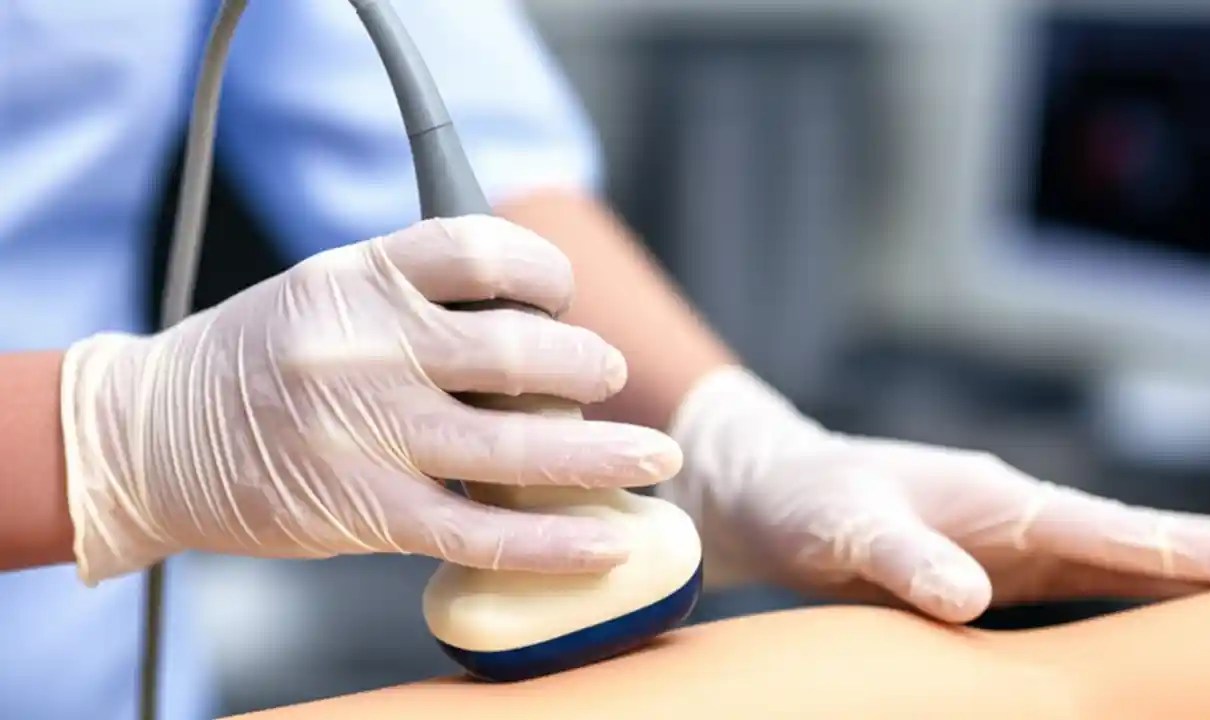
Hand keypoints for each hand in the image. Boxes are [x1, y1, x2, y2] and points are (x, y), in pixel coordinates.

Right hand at [61, 216, 681, 584]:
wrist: (150, 438)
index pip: (481, 249)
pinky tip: (605, 540)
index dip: (543, 271)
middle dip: (587, 365)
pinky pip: (479, 529)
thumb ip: (412, 296)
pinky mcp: (365, 509)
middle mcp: (366, 347)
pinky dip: (553, 540)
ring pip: (515, 442)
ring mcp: (367, 432)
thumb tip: (524, 318)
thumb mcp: (323, 292)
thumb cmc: (253, 362)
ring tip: (652, 458)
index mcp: (356, 277)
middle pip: (517, 347)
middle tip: (607, 375)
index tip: (562, 296)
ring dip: (603, 453)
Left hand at [662, 367, 1209, 622]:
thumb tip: (973, 600)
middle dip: (1209, 563)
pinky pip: (1072, 593)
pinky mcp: (991, 573)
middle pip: (1131, 547)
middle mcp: (1016, 520)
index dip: (1182, 548)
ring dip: (1177, 583)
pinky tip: (1156, 628)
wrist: (770, 491)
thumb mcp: (844, 528)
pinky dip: (1124, 602)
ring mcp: (1009, 546)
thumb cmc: (806, 500)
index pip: (1104, 529)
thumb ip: (907, 559)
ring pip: (1112, 570)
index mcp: (994, 499)